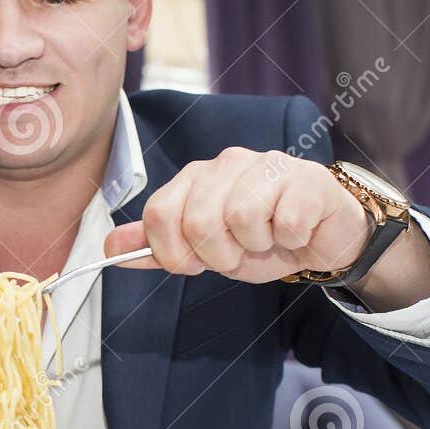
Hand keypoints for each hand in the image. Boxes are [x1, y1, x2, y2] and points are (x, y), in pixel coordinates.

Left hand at [104, 149, 369, 283]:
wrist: (320, 238)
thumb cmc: (260, 239)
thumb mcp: (202, 249)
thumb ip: (156, 246)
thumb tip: (109, 248)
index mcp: (196, 178)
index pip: (159, 213)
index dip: (173, 252)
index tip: (193, 265)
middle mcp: (228, 163)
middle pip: (197, 221)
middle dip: (219, 255)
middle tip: (240, 253)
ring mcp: (268, 165)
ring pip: (241, 219)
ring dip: (256, 248)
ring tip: (268, 239)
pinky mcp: (307, 179)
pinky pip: (284, 223)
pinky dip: (289, 241)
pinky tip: (295, 232)